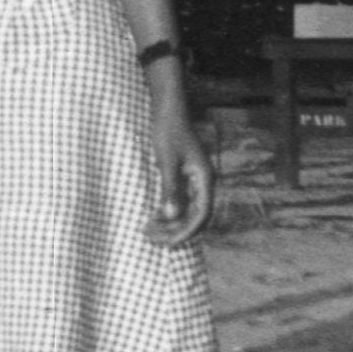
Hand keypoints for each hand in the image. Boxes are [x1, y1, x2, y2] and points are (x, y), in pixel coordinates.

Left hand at [150, 91, 214, 243]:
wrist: (167, 108)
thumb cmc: (167, 130)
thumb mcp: (166, 160)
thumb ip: (170, 188)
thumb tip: (171, 217)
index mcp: (205, 179)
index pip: (201, 216)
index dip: (185, 233)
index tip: (166, 244)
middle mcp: (203, 182)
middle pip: (195, 217)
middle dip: (174, 231)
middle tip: (150, 238)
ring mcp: (194, 179)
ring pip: (187, 211)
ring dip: (169, 223)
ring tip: (147, 229)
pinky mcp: (184, 176)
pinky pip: (180, 201)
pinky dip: (167, 211)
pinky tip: (152, 216)